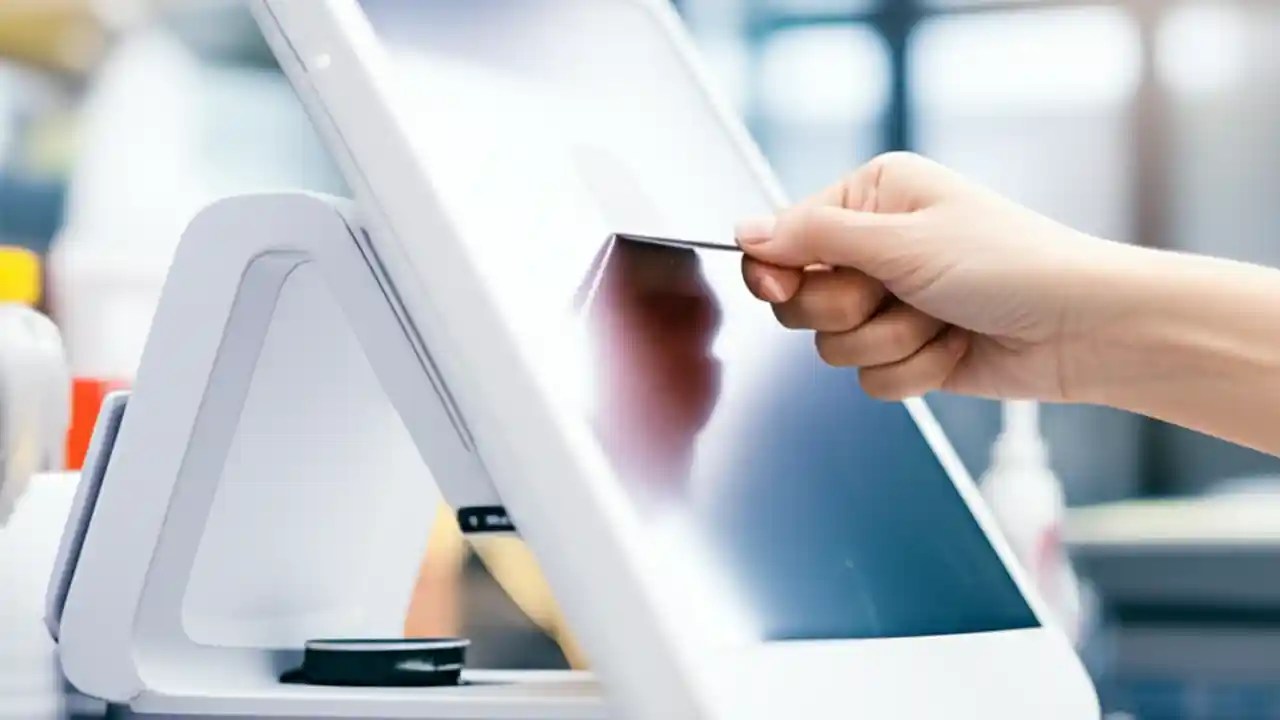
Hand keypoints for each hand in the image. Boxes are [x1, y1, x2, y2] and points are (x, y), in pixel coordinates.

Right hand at [736, 152, 1129, 401]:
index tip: (783, 289)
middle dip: (851, 310)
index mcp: (871, 198)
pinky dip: (913, 371)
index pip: (781, 238)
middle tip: (899, 293)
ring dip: (891, 341)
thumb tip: (742, 230)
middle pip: (798, 300)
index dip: (776, 271)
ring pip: (832, 347)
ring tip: (942, 318)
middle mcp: (874, 247)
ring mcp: (890, 302)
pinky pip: (868, 379)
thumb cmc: (1010, 265)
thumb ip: (812, 237)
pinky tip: (954, 347)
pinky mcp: (907, 351)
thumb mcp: (902, 241)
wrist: (1081, 329)